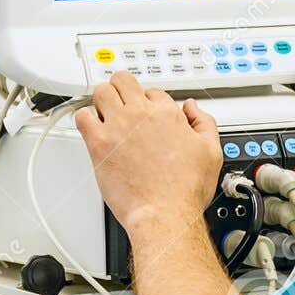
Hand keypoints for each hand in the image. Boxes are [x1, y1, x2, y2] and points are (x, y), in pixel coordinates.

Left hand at [75, 73, 222, 236]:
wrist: (165, 214)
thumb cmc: (185, 190)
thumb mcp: (211, 152)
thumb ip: (204, 123)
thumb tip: (192, 108)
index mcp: (168, 114)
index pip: (153, 92)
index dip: (149, 103)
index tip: (146, 115)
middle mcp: (142, 115)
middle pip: (123, 81)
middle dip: (122, 89)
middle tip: (121, 104)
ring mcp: (118, 126)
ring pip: (101, 92)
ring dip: (102, 100)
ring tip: (105, 114)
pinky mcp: (99, 143)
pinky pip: (82, 116)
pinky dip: (85, 119)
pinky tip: (92, 129)